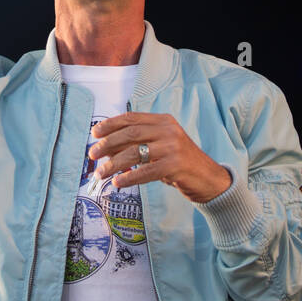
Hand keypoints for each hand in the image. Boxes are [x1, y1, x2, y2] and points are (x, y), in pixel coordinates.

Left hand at [88, 112, 232, 202]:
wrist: (209, 178)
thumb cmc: (179, 163)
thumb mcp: (160, 146)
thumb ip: (138, 143)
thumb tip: (107, 149)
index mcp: (163, 121)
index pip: (131, 118)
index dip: (110, 124)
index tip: (95, 133)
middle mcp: (169, 130)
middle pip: (130, 134)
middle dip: (108, 144)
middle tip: (93, 154)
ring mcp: (173, 147)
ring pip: (135, 152)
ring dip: (114, 163)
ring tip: (101, 172)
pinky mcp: (175, 166)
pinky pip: (146, 171)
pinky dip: (129, 176)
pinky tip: (118, 182)